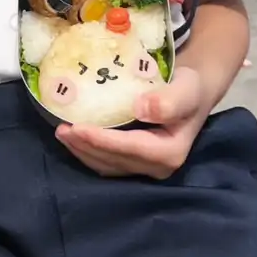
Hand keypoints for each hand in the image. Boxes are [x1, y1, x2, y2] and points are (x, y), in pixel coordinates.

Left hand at [55, 66, 206, 179]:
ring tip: (62, 132)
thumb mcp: (187, 88)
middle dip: (85, 147)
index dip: (101, 141)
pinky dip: (89, 151)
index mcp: (170, 153)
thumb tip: (142, 109)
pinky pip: (107, 162)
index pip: (130, 149)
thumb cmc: (190, 88)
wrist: (194, 93)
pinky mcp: (136, 163)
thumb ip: (169, 100)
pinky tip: (75, 137)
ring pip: (107, 165)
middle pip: (114, 160)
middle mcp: (157, 167)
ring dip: (82, 151)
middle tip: (61, 129)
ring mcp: (146, 168)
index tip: (77, 127)